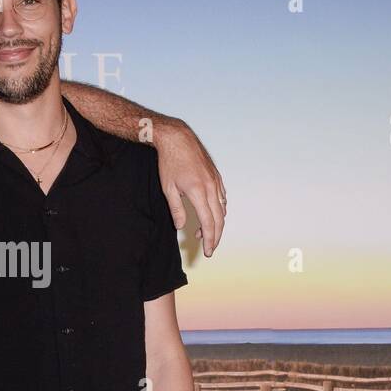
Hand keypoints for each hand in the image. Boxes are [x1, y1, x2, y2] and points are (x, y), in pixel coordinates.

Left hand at [155, 121, 226, 256]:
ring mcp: (216, 181)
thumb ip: (176, 209)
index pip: (209, 223)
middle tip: (210, 249)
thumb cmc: (170, 162)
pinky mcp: (216, 176)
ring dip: (216, 223)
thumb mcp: (168, 188)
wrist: (178, 138)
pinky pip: (222, 197)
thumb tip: (181, 226)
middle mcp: (211, 187)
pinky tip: (211, 213)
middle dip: (216, 236)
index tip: (208, 251)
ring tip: (203, 232)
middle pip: (219, 219)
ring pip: (222, 208)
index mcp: (199, 192)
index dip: (210, 240)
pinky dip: (220, 209)